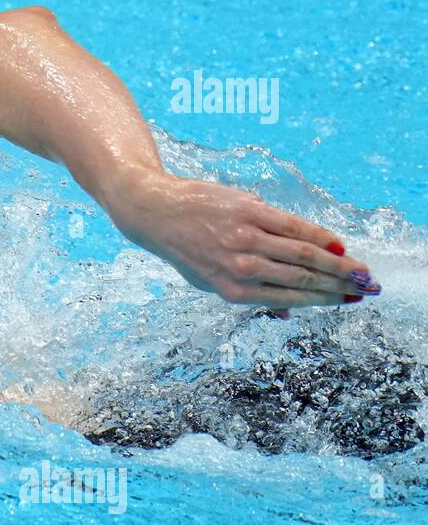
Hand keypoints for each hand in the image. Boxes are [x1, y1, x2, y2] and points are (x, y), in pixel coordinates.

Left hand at [105, 173, 380, 311]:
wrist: (156, 212)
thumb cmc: (188, 249)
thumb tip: (290, 313)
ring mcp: (246, 239)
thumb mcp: (210, 282)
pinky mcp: (249, 212)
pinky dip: (319, 236)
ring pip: (305, 255)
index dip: (325, 301)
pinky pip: (293, 226)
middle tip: (368, 288)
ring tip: (361, 270)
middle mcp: (241, 269)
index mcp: (232, 291)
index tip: (350, 301)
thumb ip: (250, 296)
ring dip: (339, 264)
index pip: (291, 298)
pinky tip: (337, 244)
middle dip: (340, 286)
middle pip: (304, 279)